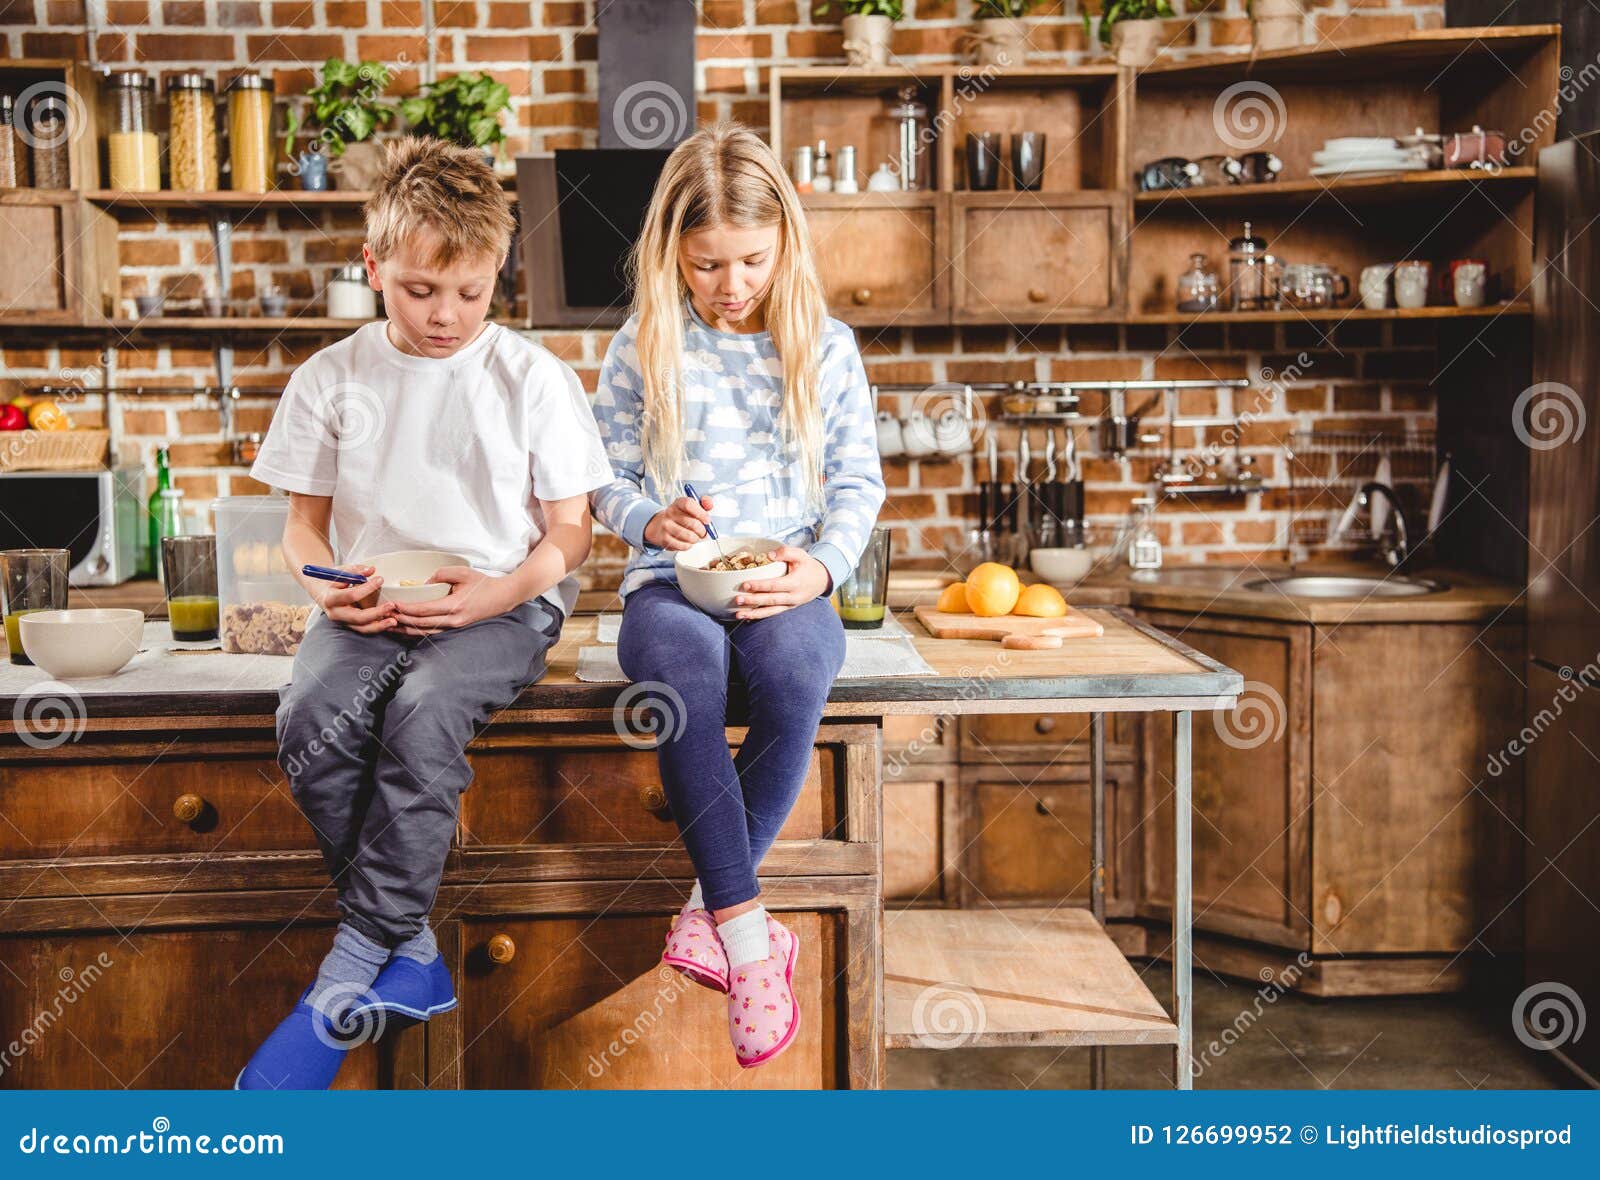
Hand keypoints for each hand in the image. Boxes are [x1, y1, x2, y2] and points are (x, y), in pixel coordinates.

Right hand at [317, 564, 397, 633]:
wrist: (319, 592)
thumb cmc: (330, 580)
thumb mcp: (339, 572)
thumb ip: (355, 570)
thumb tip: (371, 570)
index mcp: (330, 599)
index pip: (351, 595)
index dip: (367, 588)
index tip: (380, 579)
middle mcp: (335, 613)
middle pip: (357, 617)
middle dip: (376, 613)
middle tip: (391, 605)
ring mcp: (343, 621)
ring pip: (362, 628)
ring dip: (379, 625)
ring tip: (394, 621)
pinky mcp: (350, 625)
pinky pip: (365, 629)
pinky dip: (377, 627)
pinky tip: (389, 623)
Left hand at [391, 566, 517, 636]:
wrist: (502, 597)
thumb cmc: (483, 584)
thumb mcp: (462, 572)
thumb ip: (441, 574)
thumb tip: (423, 583)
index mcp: (454, 606)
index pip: (423, 610)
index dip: (405, 609)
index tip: (392, 604)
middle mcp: (453, 620)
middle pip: (420, 624)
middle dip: (400, 620)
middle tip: (384, 615)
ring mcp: (454, 626)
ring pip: (424, 632)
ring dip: (406, 629)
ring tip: (390, 625)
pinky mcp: (454, 628)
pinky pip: (431, 631)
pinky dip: (417, 630)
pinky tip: (406, 628)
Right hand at [644, 495, 714, 550]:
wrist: (659, 526)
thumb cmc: (679, 516)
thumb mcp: (690, 507)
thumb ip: (703, 504)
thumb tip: (709, 504)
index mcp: (678, 503)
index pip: (689, 504)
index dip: (701, 513)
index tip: (707, 520)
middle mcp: (670, 513)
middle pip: (693, 523)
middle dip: (702, 530)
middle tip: (703, 532)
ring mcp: (666, 526)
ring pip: (689, 536)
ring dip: (696, 539)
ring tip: (695, 537)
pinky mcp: (665, 539)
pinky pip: (684, 546)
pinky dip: (689, 545)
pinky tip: (686, 541)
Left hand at [731, 546, 831, 619]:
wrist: (821, 580)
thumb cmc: (808, 566)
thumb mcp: (800, 555)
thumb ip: (785, 552)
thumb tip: (769, 555)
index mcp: (796, 582)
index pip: (775, 585)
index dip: (760, 586)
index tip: (745, 585)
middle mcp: (793, 596)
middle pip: (770, 600)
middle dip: (753, 601)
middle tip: (738, 599)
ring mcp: (790, 604)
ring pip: (770, 611)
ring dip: (754, 613)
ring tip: (739, 614)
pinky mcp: (787, 608)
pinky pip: (773, 613)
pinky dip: (760, 616)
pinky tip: (747, 617)